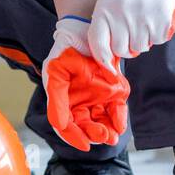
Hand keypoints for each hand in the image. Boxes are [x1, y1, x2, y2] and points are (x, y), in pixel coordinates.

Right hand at [42, 17, 129, 152]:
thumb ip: (56, 101)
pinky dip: (119, 117)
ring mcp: (97, 99)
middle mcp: (80, 104)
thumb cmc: (66, 50)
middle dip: (94, 134)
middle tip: (103, 135)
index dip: (74, 138)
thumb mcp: (56, 73)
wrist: (86, 29)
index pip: (67, 126)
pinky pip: (116, 110)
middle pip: (86, 127)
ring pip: (102, 123)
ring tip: (112, 136)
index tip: (85, 145)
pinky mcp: (114, 92)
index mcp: (64, 102)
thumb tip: (59, 125)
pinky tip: (119, 123)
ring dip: (108, 132)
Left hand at [88, 0, 174, 67]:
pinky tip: (155, 21)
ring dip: (143, 41)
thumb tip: (106, 61)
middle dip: (127, 48)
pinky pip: (156, 41)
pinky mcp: (160, 18)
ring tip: (144, 24)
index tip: (109, 68)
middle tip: (132, 34)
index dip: (103, 59)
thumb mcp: (110, 4)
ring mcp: (141, 16)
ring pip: (139, 48)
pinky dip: (157, 36)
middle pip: (121, 50)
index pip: (98, 43)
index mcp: (104, 9)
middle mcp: (121, 12)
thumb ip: (105, 28)